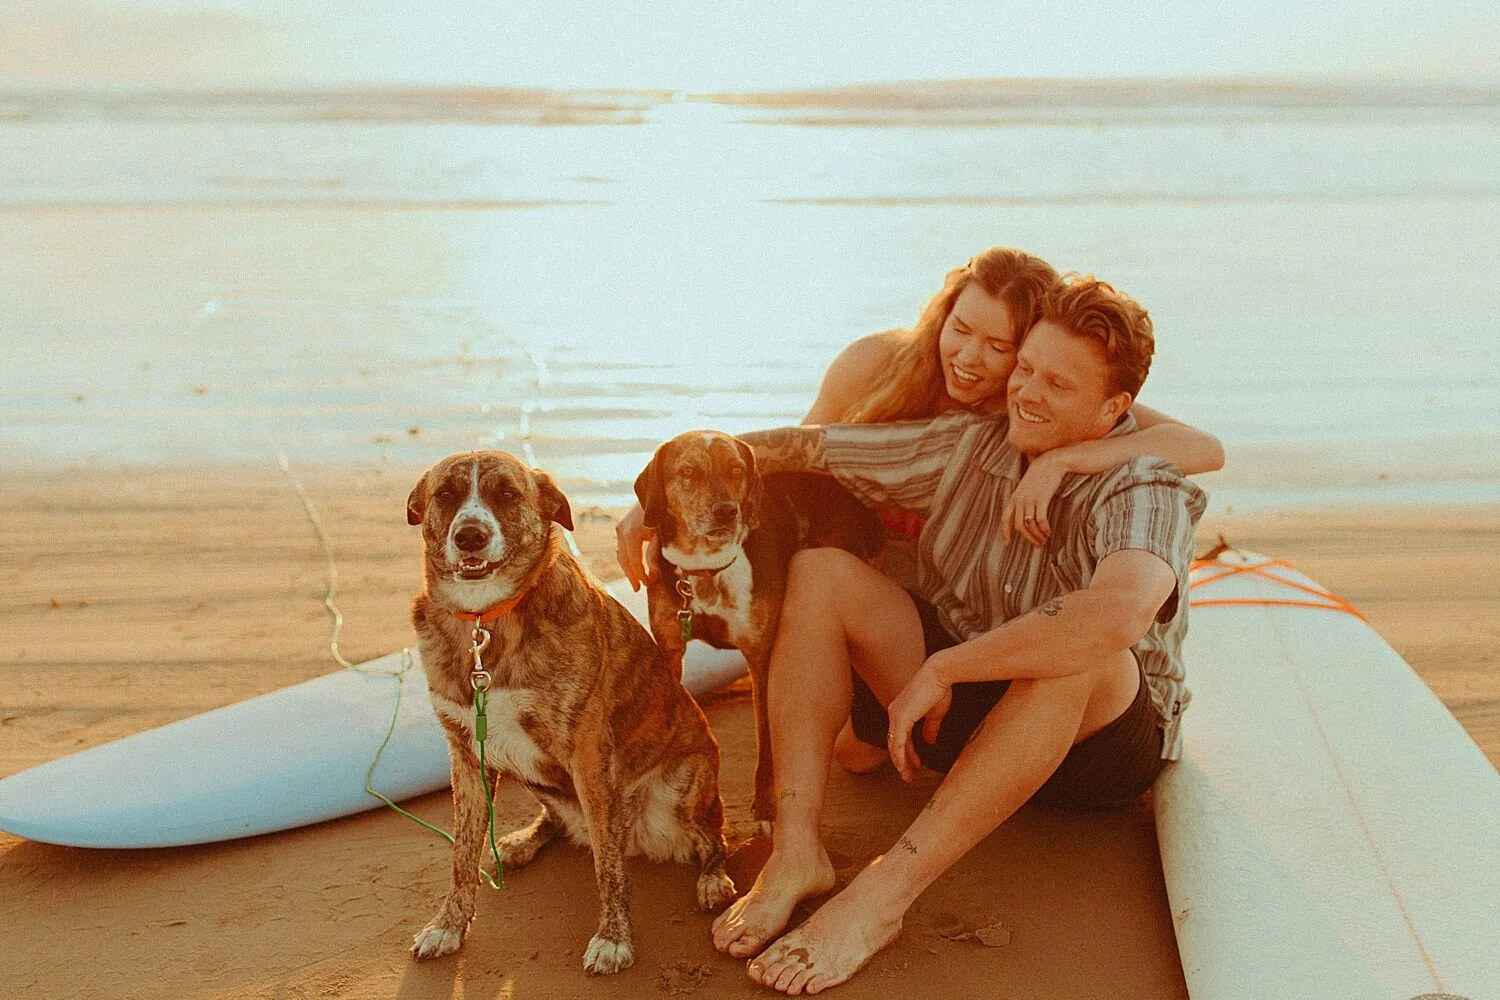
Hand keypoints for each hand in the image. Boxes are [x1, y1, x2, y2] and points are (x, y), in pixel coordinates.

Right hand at [614, 503, 657, 590]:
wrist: (656, 491)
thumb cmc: (664, 513)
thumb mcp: (662, 536)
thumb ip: (655, 556)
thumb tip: (652, 577)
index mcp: (632, 533)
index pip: (633, 561)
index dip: (639, 575)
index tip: (646, 585)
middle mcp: (622, 530)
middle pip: (624, 560)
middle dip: (632, 575)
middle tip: (638, 588)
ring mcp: (620, 528)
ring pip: (621, 554)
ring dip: (628, 568)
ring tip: (636, 581)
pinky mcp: (621, 526)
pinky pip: (622, 547)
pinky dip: (627, 559)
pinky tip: (634, 567)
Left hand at [886, 660, 952, 782]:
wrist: (939, 674)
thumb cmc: (938, 689)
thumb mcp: (934, 714)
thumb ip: (930, 728)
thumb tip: (929, 741)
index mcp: (901, 711)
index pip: (901, 736)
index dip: (908, 752)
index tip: (916, 764)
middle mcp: (894, 713)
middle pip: (895, 743)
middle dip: (902, 761)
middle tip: (908, 775)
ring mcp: (895, 716)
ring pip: (894, 745)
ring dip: (901, 762)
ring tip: (908, 776)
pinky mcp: (900, 718)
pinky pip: (898, 743)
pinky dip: (901, 756)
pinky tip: (905, 766)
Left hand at [1003, 451, 1065, 546]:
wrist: (1051, 462)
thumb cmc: (1041, 475)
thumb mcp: (1026, 487)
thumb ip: (1023, 499)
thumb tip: (1026, 515)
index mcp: (1014, 497)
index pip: (1005, 518)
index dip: (1005, 532)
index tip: (1008, 543)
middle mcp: (1019, 500)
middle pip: (1018, 526)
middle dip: (1028, 538)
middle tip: (1037, 545)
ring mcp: (1029, 499)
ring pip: (1029, 525)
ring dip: (1037, 536)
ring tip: (1044, 540)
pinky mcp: (1041, 499)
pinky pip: (1040, 520)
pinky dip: (1044, 529)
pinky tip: (1048, 532)